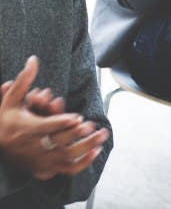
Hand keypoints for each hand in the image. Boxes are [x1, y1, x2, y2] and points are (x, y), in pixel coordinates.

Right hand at [0, 57, 108, 180]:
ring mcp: (43, 160)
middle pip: (60, 143)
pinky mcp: (48, 168)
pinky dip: (83, 163)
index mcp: (28, 130)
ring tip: (103, 134)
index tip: (77, 117)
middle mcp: (36, 147)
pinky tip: (96, 151)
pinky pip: (68, 169)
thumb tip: (33, 59)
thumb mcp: (11, 101)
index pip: (47, 128)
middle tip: (93, 125)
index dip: (62, 123)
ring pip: (68, 157)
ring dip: (87, 147)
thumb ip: (24, 81)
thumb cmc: (7, 121)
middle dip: (78, 134)